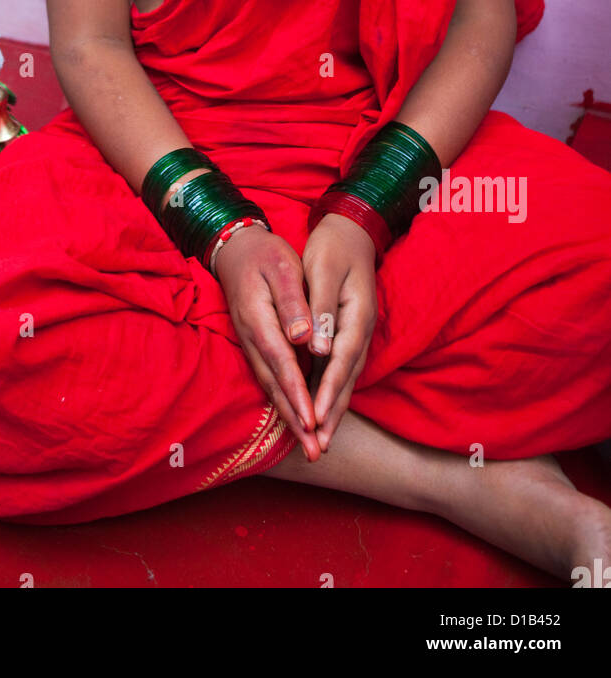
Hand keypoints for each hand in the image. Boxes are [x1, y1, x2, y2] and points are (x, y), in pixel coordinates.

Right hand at [214, 225, 321, 461]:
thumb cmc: (264, 255)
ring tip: (310, 446)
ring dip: (290, 417)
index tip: (311, 421)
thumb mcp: (281, 268)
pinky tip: (297, 416)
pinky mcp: (256, 345)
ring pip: (271, 387)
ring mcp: (251, 344)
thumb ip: (292, 303)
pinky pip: (270, 378)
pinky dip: (284, 401)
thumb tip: (304, 338)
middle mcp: (252, 338)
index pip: (281, 363)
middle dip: (295, 420)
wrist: (235, 249)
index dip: (297, 394)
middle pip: (275, 386)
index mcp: (259, 319)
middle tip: (315, 452)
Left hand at [301, 213, 377, 451]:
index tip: (317, 417)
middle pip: (347, 379)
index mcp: (356, 316)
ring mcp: (357, 334)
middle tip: (319, 446)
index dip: (329, 391)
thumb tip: (319, 349)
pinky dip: (332, 392)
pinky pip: (341, 370)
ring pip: (345, 379)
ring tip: (321, 440)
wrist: (350, 232)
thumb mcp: (325, 271)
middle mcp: (361, 331)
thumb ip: (323, 309)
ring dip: (334, 409)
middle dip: (334, 413)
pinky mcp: (348, 335)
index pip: (341, 361)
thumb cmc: (333, 248)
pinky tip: (322, 409)